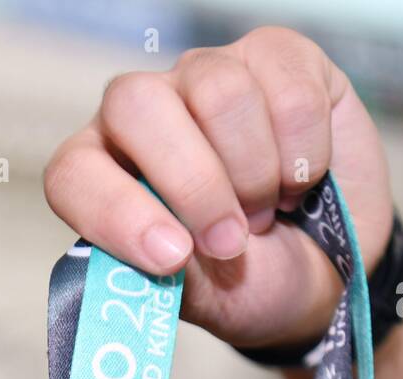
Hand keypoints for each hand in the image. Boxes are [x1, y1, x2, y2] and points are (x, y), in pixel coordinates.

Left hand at [43, 27, 392, 349]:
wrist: (328, 269)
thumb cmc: (246, 281)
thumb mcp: (201, 297)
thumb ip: (164, 275)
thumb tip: (160, 253)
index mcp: (104, 172)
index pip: (73, 171)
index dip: (114, 211)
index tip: (170, 256)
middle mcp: (144, 112)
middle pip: (136, 104)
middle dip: (193, 185)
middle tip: (231, 243)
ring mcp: (208, 75)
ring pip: (219, 90)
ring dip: (254, 173)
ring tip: (265, 212)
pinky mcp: (277, 58)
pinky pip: (290, 91)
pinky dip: (306, 154)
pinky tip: (300, 180)